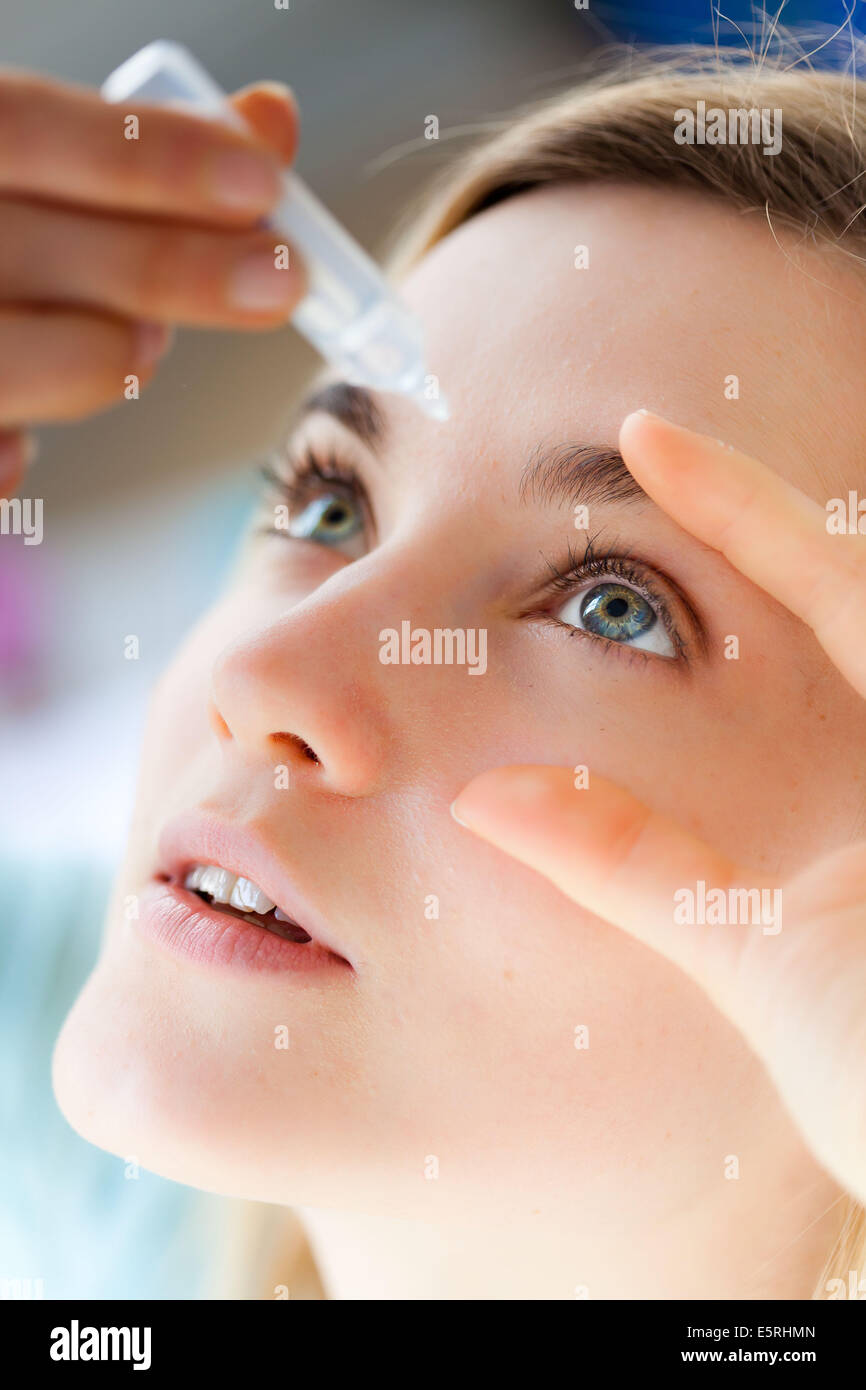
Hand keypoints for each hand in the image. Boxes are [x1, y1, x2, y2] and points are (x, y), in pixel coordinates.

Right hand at [0, 70, 305, 495]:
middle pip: (35, 248)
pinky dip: (10, 448)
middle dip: (174, 267)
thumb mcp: (23, 165)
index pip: (27, 128)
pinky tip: (23, 433)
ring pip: (18, 361)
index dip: (149, 158)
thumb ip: (134, 148)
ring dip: (104, 358)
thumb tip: (269, 122)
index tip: (263, 188)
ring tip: (141, 348)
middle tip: (279, 281)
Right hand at [452, 409, 865, 1203]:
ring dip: (800, 589)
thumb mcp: (767, 970)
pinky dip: (816, 667)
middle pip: (860, 591)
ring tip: (708, 551)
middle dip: (768, 527)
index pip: (834, 580)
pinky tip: (772, 673)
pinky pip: (856, 714)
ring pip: (860, 650)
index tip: (646, 434)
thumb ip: (632, 867)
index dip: (729, 501)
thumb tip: (496, 794)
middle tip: (669, 481)